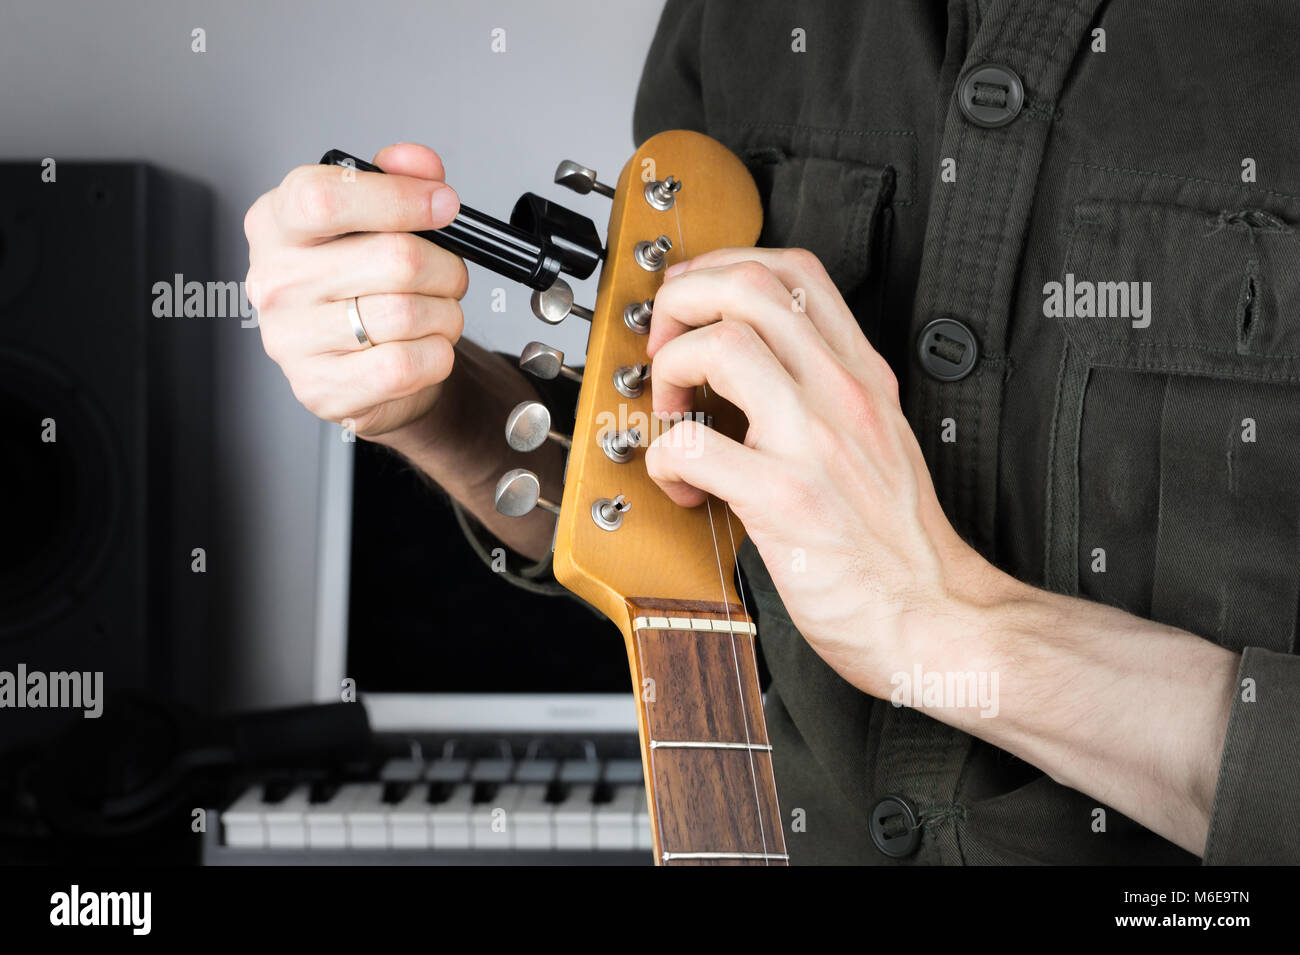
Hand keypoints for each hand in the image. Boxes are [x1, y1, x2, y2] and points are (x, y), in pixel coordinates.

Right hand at [243, 143, 467, 439]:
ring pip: (408, 315)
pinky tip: (424, 349)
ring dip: (446, 315)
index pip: (326, 198)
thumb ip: (397, 179)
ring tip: (435, 314)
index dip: (399, 198)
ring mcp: (291, 339)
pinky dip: (435, 356)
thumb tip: (419, 164)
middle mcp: (274, 280)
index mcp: (276, 223)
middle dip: (446, 268)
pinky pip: (404, 366)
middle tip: (448, 275)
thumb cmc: (361, 285)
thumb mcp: (373, 219)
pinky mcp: (320, 388)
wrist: (358, 367)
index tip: (444, 204)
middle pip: (394, 260)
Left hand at [643, 247, 1001, 695]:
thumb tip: (753, 365)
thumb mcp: (880, 439)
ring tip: (672, 412)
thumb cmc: (900, 543)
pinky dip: (664, 459)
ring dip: (671, 369)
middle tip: (667, 345)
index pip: (794, 270)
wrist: (937, 615)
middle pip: (748, 286)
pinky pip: (692, 447)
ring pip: (721, 345)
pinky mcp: (785, 498)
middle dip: (684, 300)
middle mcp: (841, 395)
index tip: (694, 299)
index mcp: (862, 377)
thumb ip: (827, 395)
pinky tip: (683, 485)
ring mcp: (815, 443)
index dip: (725, 267)